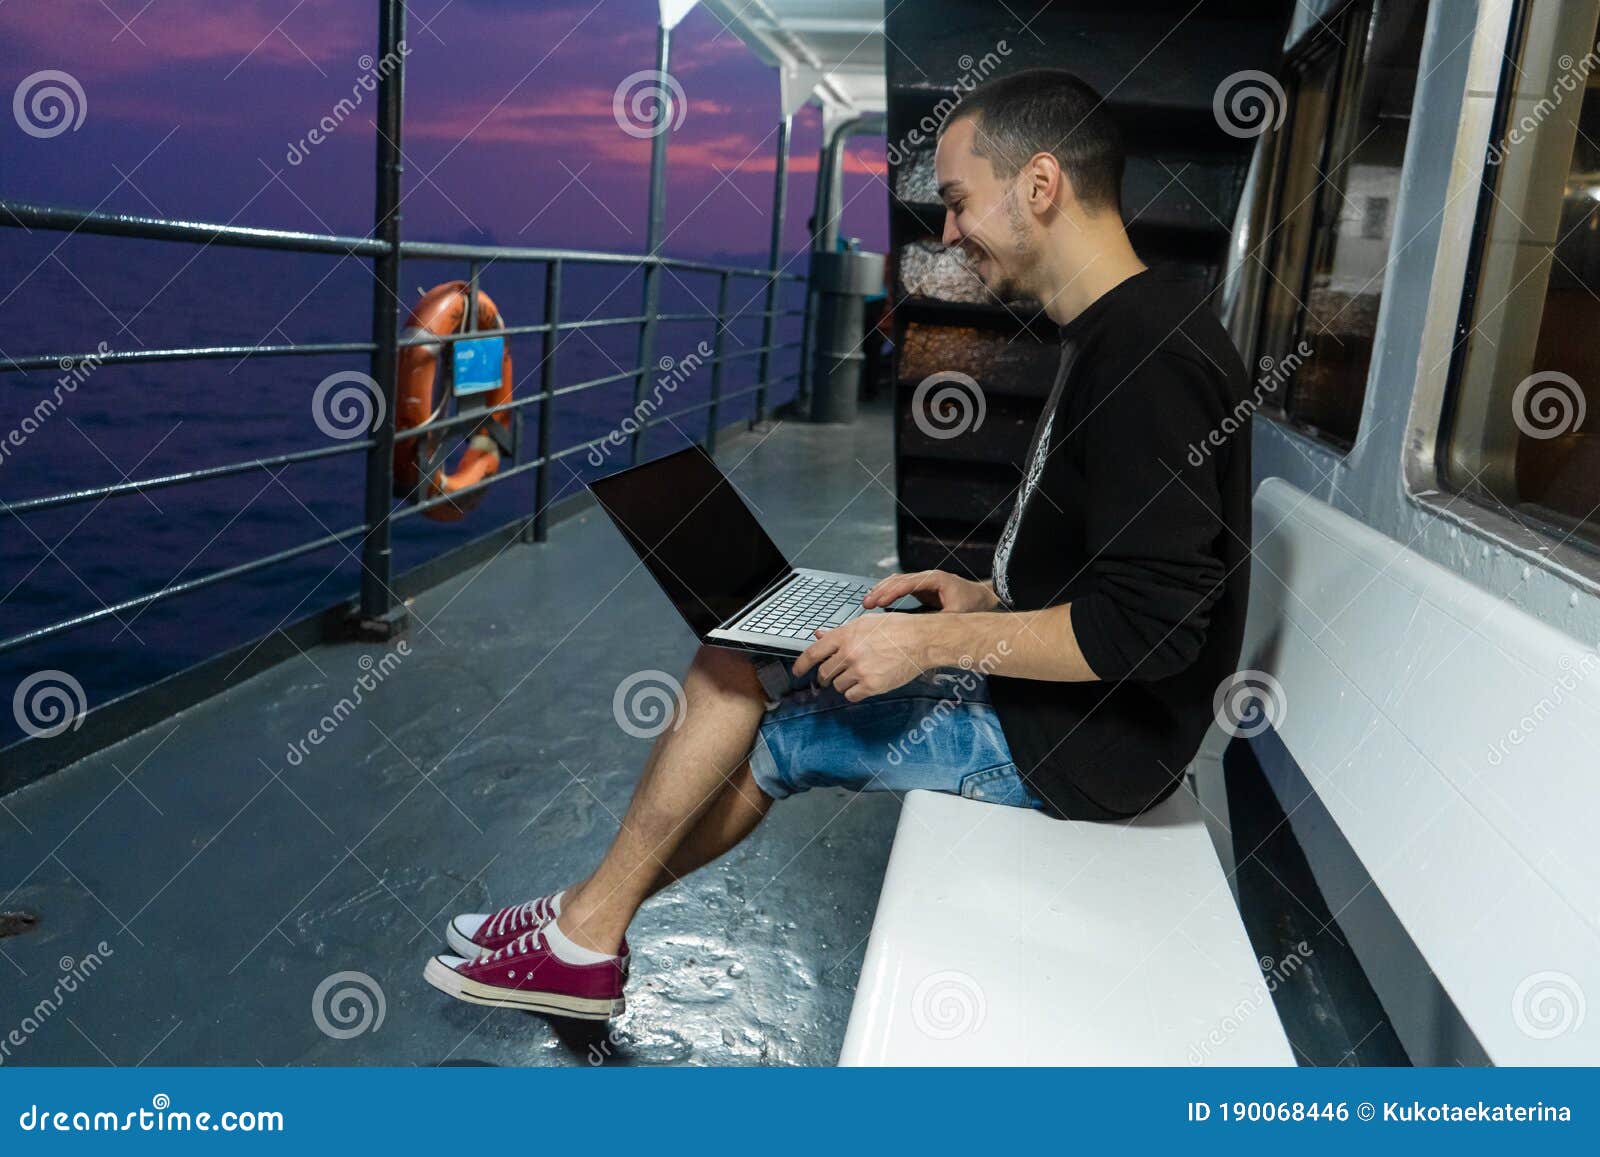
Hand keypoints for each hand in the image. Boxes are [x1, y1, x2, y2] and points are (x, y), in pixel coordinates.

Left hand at [792, 613, 932, 701]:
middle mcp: (849, 652)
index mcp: (845, 635)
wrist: (921, 640)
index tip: (797, 671)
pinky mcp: (871, 685)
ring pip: (838, 686)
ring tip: (857, 676)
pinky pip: (851, 696)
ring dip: (843, 684)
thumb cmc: (897, 628)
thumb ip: (840, 632)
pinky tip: (864, 685)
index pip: (813, 653)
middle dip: (825, 677)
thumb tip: (819, 635)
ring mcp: (859, 670)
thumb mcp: (865, 623)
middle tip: (831, 677)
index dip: (801, 665)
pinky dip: (854, 693)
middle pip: (824, 673)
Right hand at [861, 569, 997, 613]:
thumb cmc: (972, 605)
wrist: (982, 598)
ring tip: (867, 602)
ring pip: (897, 581)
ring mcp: (923, 581)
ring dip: (881, 590)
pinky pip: (900, 586)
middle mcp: (927, 577)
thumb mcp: (957, 616)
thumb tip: (923, 634)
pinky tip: (877, 600)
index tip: (879, 602)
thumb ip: (940, 622)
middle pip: (898, 580)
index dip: (892, 592)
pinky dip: (888, 592)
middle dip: (881, 591)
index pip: (908, 583)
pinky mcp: (921, 587)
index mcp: (935, 580)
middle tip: (866, 603)